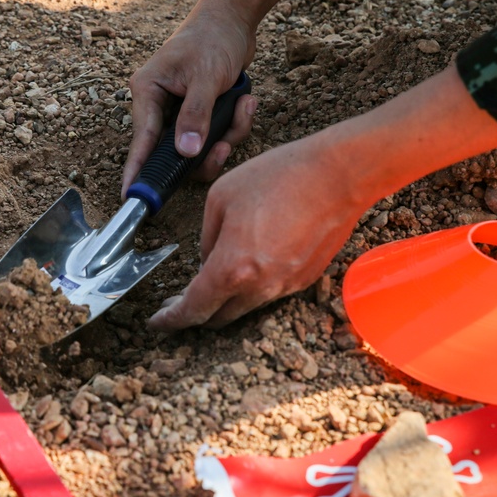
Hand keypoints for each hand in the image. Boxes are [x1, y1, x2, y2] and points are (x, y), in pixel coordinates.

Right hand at [122, 10, 256, 194]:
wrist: (234, 18)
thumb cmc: (214, 38)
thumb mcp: (206, 77)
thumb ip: (196, 115)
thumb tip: (185, 153)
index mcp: (148, 91)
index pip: (142, 139)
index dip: (137, 169)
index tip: (130, 196)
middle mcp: (159, 104)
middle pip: (175, 151)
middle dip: (206, 151)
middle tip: (224, 146)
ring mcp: (180, 111)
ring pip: (199, 148)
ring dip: (227, 134)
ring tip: (244, 106)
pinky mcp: (200, 114)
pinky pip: (215, 136)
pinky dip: (234, 125)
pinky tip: (246, 100)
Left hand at [146, 134, 365, 330]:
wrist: (339, 175)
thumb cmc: (279, 177)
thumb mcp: (220, 198)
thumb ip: (206, 238)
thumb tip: (206, 260)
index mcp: (232, 268)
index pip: (193, 309)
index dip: (171, 319)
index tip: (157, 322)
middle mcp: (260, 287)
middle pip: (219, 317)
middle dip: (195, 313)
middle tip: (178, 301)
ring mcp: (286, 287)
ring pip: (245, 307)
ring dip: (225, 300)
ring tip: (213, 280)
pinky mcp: (305, 280)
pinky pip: (269, 293)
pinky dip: (251, 288)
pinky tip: (248, 264)